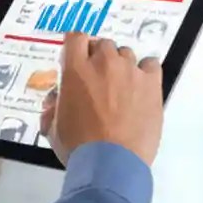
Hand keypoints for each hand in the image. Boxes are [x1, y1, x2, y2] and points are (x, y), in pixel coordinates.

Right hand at [40, 33, 163, 166]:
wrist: (112, 164)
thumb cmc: (80, 148)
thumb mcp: (54, 129)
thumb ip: (51, 109)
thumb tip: (54, 102)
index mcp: (76, 70)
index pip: (75, 37)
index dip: (75, 46)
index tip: (77, 57)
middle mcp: (104, 63)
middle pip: (102, 45)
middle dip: (98, 58)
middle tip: (98, 80)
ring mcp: (130, 70)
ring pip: (125, 53)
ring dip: (120, 66)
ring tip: (120, 89)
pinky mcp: (151, 83)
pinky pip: (151, 64)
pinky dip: (145, 71)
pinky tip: (141, 86)